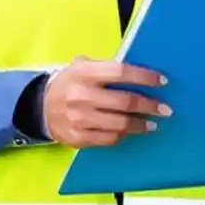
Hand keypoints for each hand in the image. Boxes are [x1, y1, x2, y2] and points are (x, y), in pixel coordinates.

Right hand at [42, 56, 171, 147]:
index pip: (121, 72)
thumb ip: (104, 68)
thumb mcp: (80, 67)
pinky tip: (133, 131)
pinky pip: (110, 138)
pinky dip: (125, 134)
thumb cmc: (68, 84)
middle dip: (150, 105)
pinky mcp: (79, 137)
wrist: (40, 108)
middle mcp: (81, 95)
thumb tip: (138, 73)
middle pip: (125, 101)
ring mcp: (80, 118)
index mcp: (83, 73)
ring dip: (142, 124)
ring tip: (153, 123)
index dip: (144, 76)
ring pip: (121, 123)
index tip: (161, 81)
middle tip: (165, 108)